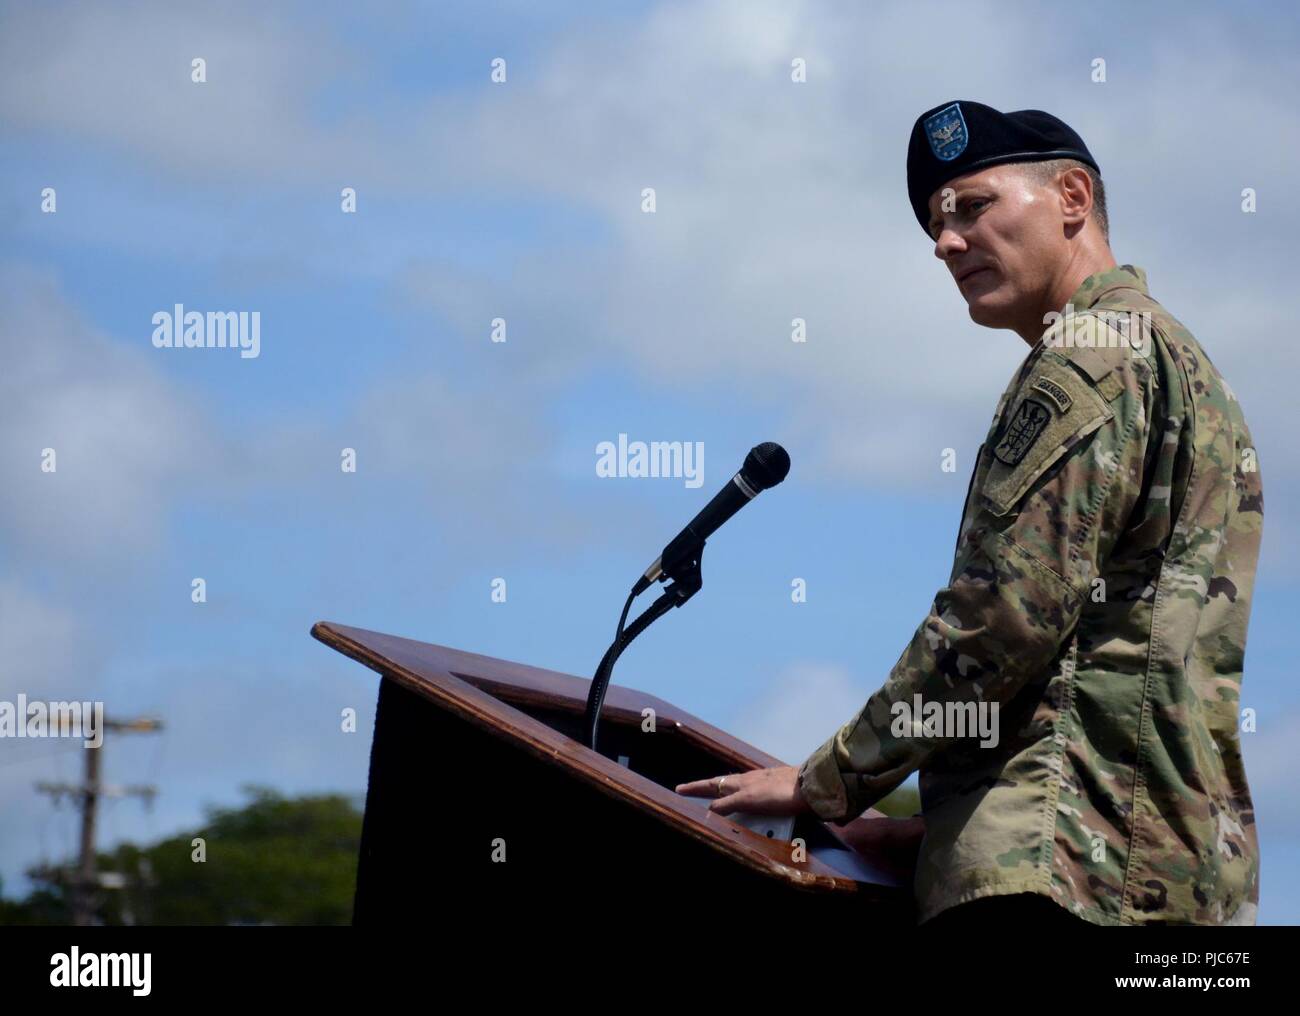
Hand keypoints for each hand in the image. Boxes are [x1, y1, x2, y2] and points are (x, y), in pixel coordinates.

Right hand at [675, 765, 812, 816]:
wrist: (810, 788)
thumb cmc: (779, 793)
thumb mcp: (748, 800)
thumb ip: (727, 805)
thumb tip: (708, 810)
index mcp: (740, 782)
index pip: (712, 785)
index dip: (695, 788)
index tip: (679, 789)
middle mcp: (749, 781)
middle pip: (723, 785)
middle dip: (707, 790)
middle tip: (690, 791)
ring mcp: (763, 784)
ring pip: (738, 790)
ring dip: (725, 796)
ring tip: (716, 801)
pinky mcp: (776, 792)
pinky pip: (754, 797)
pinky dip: (745, 802)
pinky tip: (749, 808)